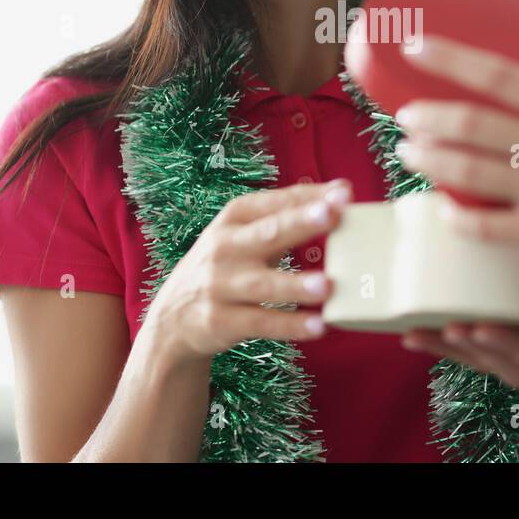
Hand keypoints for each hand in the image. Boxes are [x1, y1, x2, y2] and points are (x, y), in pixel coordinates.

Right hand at [146, 179, 349, 365]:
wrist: (174, 317)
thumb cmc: (226, 265)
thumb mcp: (244, 234)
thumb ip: (287, 215)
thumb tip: (341, 192)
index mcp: (233, 218)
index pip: (275, 203)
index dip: (310, 197)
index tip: (344, 193)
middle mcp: (224, 247)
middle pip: (267, 233)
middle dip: (299, 223)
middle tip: (330, 215)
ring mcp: (220, 285)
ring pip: (264, 284)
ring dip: (296, 284)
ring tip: (327, 286)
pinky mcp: (221, 321)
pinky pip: (261, 323)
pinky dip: (290, 324)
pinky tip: (317, 325)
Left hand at [392, 34, 518, 269]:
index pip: (499, 72)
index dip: (450, 58)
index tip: (416, 47)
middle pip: (471, 121)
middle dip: (427, 115)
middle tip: (405, 115)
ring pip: (468, 169)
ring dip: (429, 159)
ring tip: (407, 153)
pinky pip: (487, 225)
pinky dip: (458, 218)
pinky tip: (443, 211)